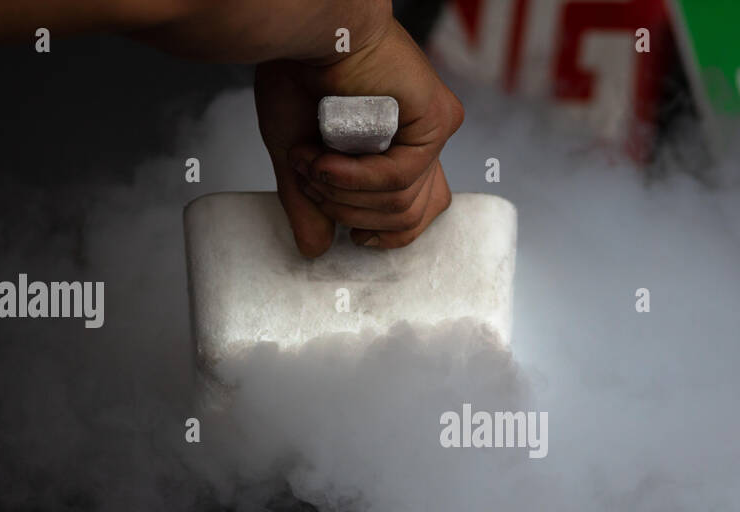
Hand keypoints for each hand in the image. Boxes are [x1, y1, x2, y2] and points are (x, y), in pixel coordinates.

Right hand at [255, 17, 463, 255]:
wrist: (304, 33)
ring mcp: (435, 132)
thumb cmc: (300, 78)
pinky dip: (357, 177)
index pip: (414, 219)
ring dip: (343, 192)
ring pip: (402, 204)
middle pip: (407, 219)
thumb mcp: (300, 159)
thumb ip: (311, 204)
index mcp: (400, 153)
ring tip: (311, 160)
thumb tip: (316, 251)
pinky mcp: (440, 118)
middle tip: (310, 179)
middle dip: (348, 211)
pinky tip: (326, 159)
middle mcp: (424, 145)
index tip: (348, 234)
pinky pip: (403, 177)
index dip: (382, 235)